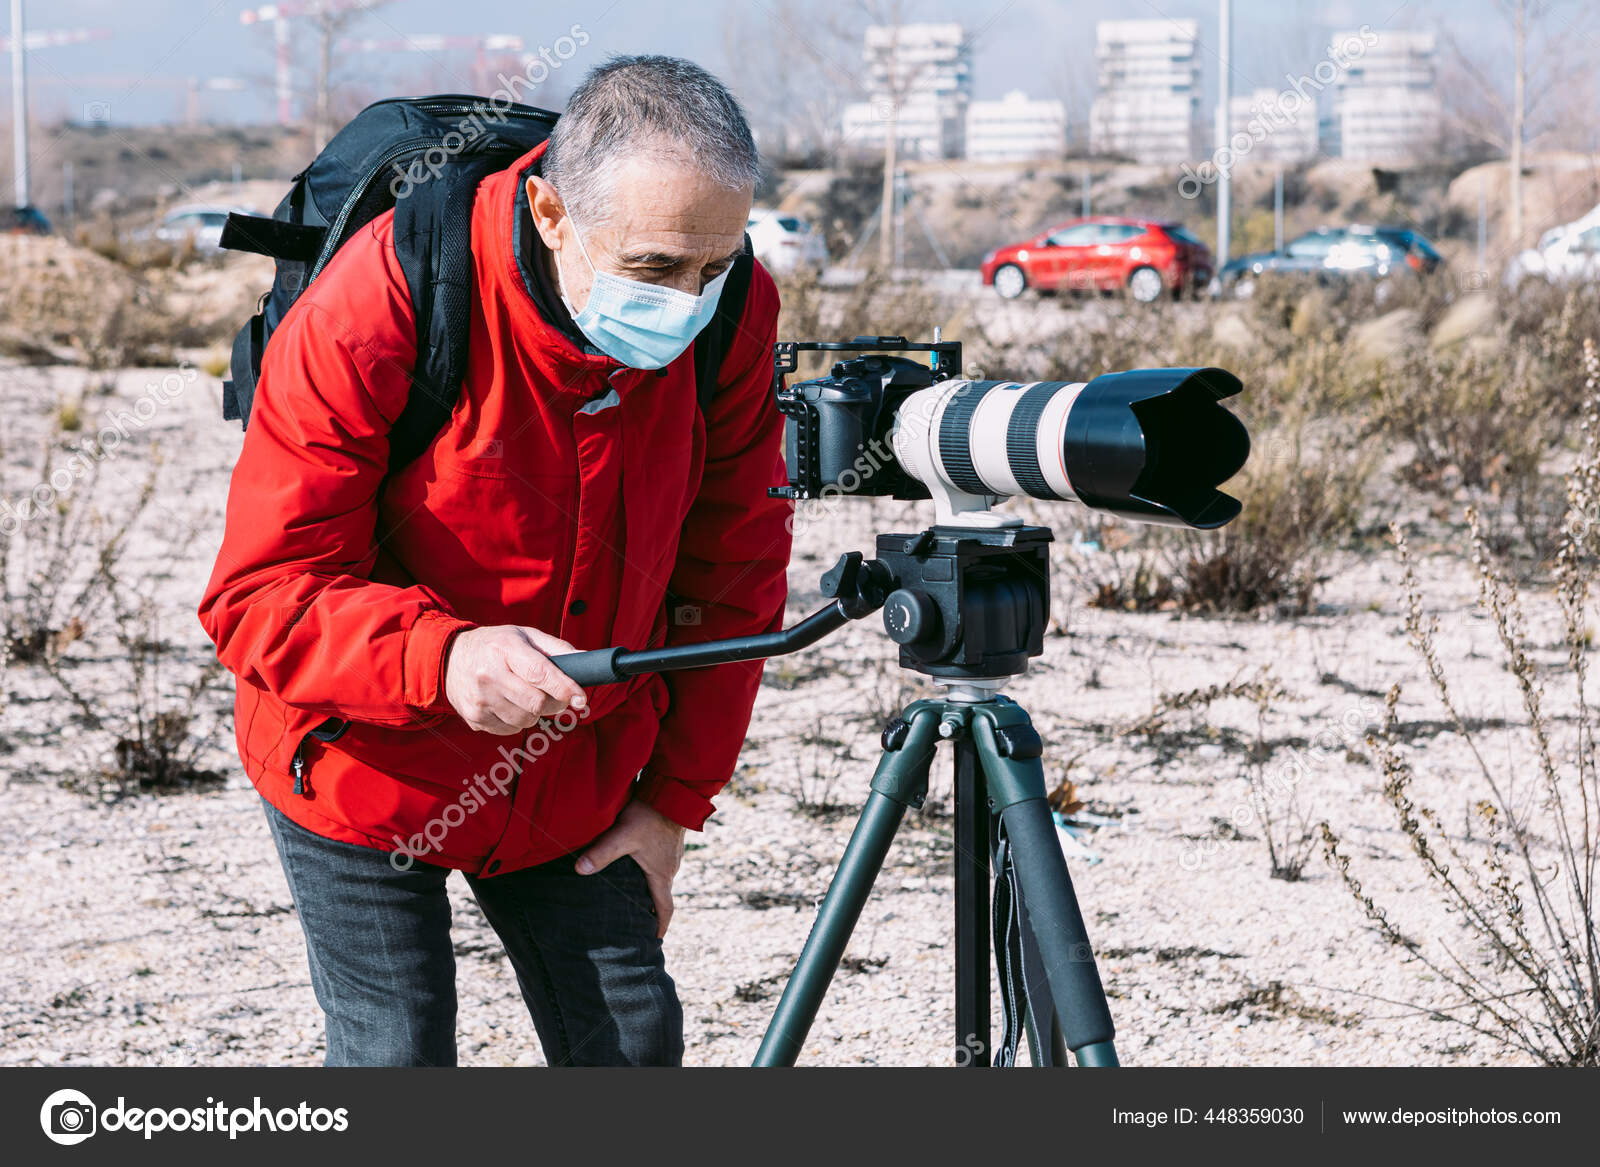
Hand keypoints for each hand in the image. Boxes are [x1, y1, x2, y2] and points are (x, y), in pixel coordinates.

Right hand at [444, 625, 585, 734]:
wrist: (450, 658)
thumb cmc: (495, 646)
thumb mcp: (525, 636)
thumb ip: (557, 649)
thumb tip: (587, 661)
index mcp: (505, 649)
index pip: (539, 673)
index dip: (564, 688)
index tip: (581, 699)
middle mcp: (489, 675)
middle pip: (536, 703)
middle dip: (554, 703)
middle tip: (557, 696)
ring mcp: (479, 699)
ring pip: (525, 720)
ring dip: (535, 713)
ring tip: (526, 695)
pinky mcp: (474, 718)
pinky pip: (511, 729)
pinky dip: (518, 720)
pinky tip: (509, 703)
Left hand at [576, 797, 684, 937]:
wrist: (674, 789)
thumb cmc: (651, 813)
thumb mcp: (624, 834)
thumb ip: (602, 852)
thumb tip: (579, 870)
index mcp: (662, 874)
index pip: (665, 908)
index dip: (660, 926)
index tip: (655, 940)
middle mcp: (671, 866)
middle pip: (661, 894)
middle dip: (651, 910)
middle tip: (637, 921)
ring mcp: (672, 853)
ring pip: (660, 877)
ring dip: (650, 889)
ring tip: (633, 895)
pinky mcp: (669, 840)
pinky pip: (660, 862)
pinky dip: (650, 871)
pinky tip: (637, 863)